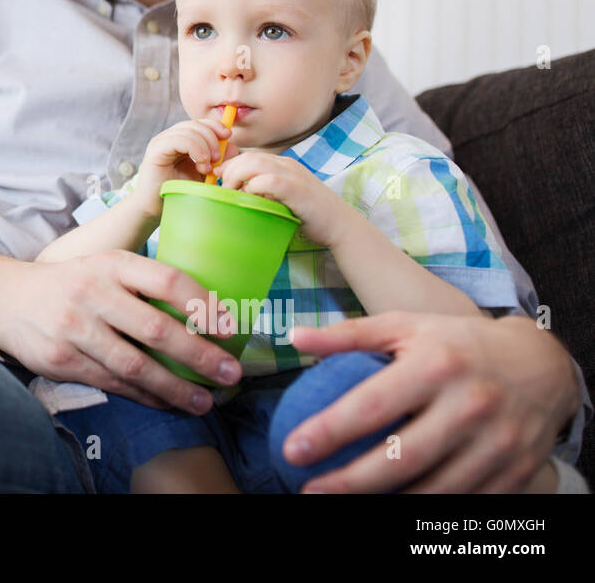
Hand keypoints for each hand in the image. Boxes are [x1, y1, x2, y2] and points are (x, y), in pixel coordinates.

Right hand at [0, 249, 244, 412]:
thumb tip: (205, 312)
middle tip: (231, 372)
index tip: (231, 326)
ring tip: (206, 400)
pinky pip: (113, 383)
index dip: (202, 303)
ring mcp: (76, 329)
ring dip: (176, 388)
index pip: (166, 279)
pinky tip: (167, 402)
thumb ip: (143, 283)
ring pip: (136, 365)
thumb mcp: (103, 266)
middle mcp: (93, 292)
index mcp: (111, 264)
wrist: (3, 298)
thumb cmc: (69, 283)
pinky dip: (146, 396)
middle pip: (155, 328)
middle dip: (199, 355)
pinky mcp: (62, 360)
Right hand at [132, 118, 239, 215]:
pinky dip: (194, 148)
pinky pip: (177, 139)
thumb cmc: (178, 193)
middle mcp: (169, 138)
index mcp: (180, 140)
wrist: (156, 209)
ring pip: (188, 130)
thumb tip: (232, 147)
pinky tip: (200, 164)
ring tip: (208, 167)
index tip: (228, 137)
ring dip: (204, 146)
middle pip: (195, 124)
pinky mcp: (155, 150)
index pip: (199, 123)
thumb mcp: (204, 174)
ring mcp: (161, 143)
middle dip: (212, 138)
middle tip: (218, 158)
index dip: (215, 126)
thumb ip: (217, 160)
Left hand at [216, 150, 354, 246]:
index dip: (230, 165)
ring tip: (233, 193)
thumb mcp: (282, 198)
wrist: (340, 224)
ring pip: (255, 164)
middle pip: (248, 157)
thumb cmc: (308, 214)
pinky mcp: (296, 189)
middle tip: (225, 189)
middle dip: (230, 171)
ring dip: (238, 177)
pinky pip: (268, 181)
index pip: (249, 155)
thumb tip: (234, 189)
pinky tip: (251, 200)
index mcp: (283, 165)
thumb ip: (263, 191)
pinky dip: (254, 189)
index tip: (220, 180)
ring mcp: (292, 175)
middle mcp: (287, 165)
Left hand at [281, 312, 580, 491]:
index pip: (372, 405)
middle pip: (401, 458)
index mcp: (436, 365)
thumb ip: (349, 334)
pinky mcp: (515, 472)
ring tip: (344, 503)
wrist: (542, 365)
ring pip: (434, 489)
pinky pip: (464, 502)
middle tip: (311, 490)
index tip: (293, 449)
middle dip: (350, 482)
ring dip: (385, 503)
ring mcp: (497, 443)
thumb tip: (294, 339)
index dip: (329, 431)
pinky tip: (393, 506)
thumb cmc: (457, 343)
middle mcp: (469, 406)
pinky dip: (427, 509)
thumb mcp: (405, 325)